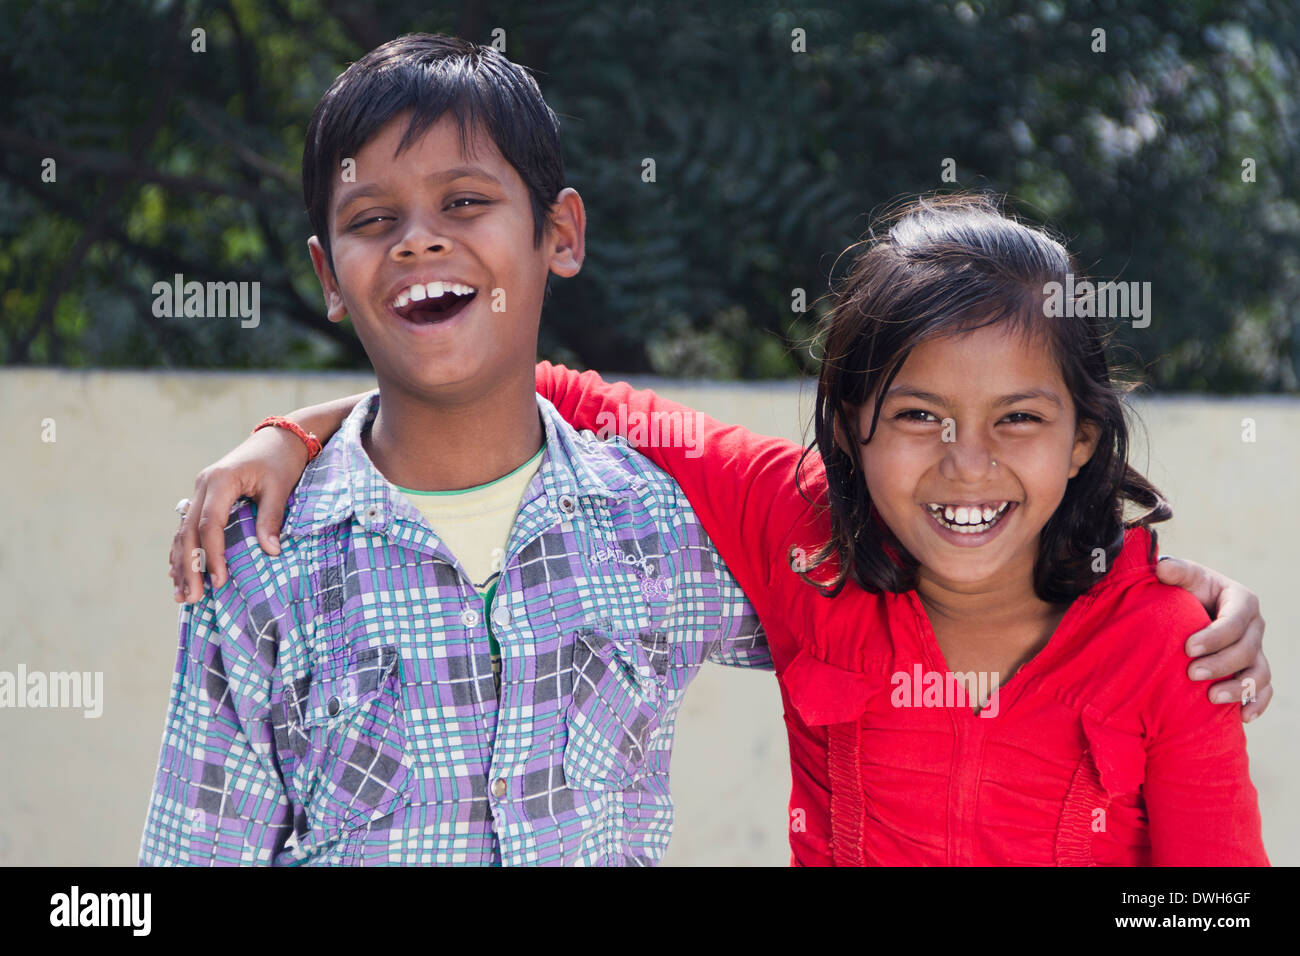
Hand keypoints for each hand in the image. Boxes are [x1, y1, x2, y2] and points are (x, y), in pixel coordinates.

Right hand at [169, 426, 309, 602]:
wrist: (280, 437)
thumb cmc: (282, 460)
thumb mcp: (280, 487)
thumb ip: (271, 518)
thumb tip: (271, 552)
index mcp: (220, 480)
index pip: (209, 524)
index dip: (213, 554)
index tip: (220, 581)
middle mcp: (203, 485)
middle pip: (188, 531)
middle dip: (189, 566)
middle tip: (192, 598)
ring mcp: (200, 490)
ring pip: (183, 531)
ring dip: (181, 563)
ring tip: (182, 596)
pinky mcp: (204, 497)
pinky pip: (187, 527)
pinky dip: (183, 550)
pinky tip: (177, 574)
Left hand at [1155, 556, 1270, 721]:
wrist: (1189, 609)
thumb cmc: (1186, 590)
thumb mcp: (1184, 577)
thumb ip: (1177, 571)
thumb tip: (1162, 568)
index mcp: (1241, 601)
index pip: (1235, 621)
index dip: (1214, 636)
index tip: (1187, 648)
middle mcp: (1254, 627)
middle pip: (1247, 650)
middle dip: (1221, 664)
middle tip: (1191, 674)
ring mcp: (1256, 651)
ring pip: (1260, 674)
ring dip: (1239, 688)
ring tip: (1211, 697)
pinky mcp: (1253, 671)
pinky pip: (1264, 691)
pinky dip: (1256, 704)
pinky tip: (1242, 717)